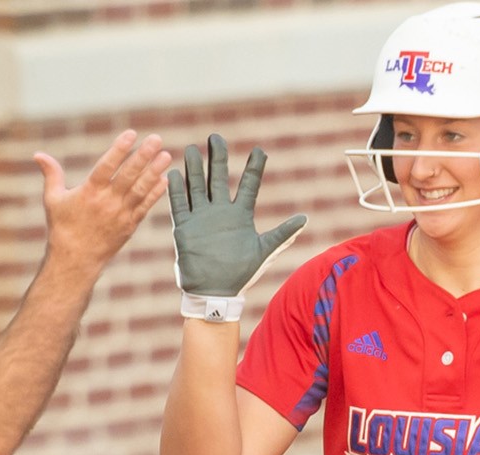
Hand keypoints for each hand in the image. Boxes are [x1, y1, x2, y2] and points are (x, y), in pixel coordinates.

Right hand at [34, 130, 171, 270]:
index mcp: (89, 192)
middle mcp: (107, 202)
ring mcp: (120, 214)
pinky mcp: (129, 225)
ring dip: (154, 172)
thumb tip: (37, 154)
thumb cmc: (62, 227)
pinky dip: (156, 193)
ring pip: (140, 189)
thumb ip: (51, 174)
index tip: (131, 133)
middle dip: (143, 156)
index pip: (106, 166)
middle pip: (128, 175)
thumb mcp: (53, 199)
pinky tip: (166, 179)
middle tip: (157, 139)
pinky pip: (145, 206)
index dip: (119, 149)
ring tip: (166, 155)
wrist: (75, 260)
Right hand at [166, 134, 307, 320]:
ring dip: (194, 168)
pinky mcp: (185, 228)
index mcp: (240, 215)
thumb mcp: (264, 251)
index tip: (260, 151)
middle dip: (217, 158)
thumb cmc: (240, 274)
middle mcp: (220, 212)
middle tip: (215, 137)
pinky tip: (174, 173)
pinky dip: (176, 190)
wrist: (214, 292)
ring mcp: (202, 218)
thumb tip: (304, 218)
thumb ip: (282, 234)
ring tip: (191, 149)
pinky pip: (179, 205)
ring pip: (196, 186)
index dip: (254, 168)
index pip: (249, 185)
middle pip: (217, 178)